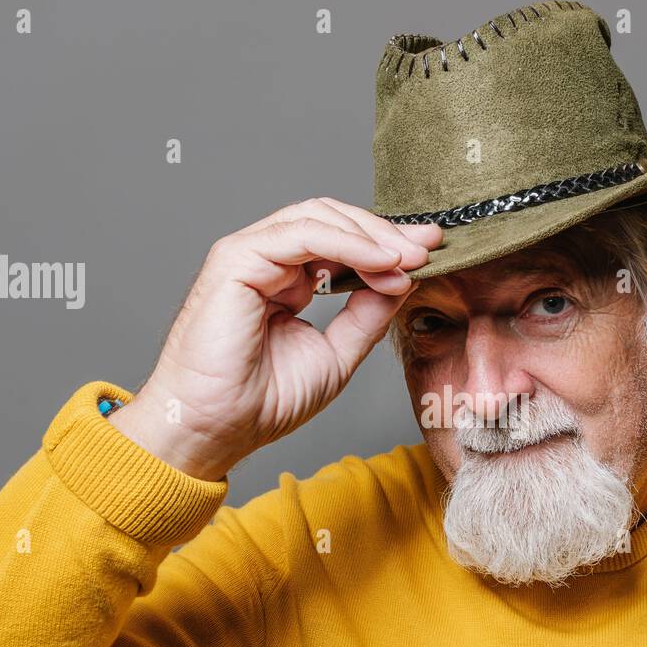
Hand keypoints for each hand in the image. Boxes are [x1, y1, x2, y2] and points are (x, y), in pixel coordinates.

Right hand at [109, 198, 441, 480]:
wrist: (216, 429)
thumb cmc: (261, 401)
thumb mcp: (337, 354)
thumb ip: (366, 316)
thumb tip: (403, 281)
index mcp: (286, 280)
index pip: (341, 242)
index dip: (387, 244)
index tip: (431, 253)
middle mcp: (266, 261)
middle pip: (332, 219)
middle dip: (385, 232)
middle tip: (427, 248)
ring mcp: (248, 255)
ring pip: (317, 217)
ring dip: (370, 236)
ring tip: (407, 259)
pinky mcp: (235, 259)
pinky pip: (300, 235)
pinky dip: (346, 244)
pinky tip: (378, 262)